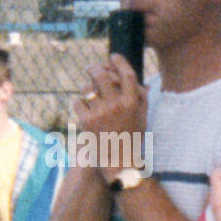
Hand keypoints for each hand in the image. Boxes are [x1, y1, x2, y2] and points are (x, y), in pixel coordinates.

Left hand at [73, 55, 147, 182]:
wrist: (119, 164)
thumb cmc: (132, 140)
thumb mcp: (142, 118)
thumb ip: (140, 98)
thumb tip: (136, 80)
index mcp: (134, 103)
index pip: (127, 74)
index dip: (119, 62)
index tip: (113, 56)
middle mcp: (117, 105)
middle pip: (102, 75)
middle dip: (95, 68)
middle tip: (93, 68)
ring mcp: (101, 112)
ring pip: (87, 88)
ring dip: (87, 91)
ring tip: (91, 98)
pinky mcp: (87, 120)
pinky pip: (78, 102)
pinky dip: (80, 106)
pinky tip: (86, 114)